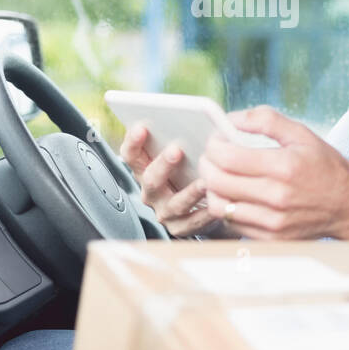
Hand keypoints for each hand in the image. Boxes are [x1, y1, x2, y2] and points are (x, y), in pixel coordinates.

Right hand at [117, 122, 217, 237]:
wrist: (202, 206)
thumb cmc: (191, 172)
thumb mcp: (182, 155)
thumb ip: (182, 140)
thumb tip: (195, 121)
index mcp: (145, 169)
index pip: (131, 155)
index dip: (133, 142)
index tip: (142, 126)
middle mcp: (151, 192)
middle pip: (150, 179)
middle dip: (163, 164)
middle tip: (176, 149)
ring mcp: (164, 212)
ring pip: (175, 203)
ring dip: (189, 192)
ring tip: (204, 181)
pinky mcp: (181, 228)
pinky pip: (194, 221)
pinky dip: (206, 212)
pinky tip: (217, 202)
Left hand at [198, 105, 348, 239]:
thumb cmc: (326, 167)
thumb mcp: (302, 134)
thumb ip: (266, 120)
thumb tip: (231, 118)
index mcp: (284, 167)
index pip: (228, 157)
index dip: (214, 146)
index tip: (216, 140)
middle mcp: (277, 197)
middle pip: (218, 182)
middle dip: (207, 164)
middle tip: (212, 156)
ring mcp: (273, 222)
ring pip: (219, 206)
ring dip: (213, 188)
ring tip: (221, 176)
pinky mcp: (272, 238)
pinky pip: (233, 224)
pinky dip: (228, 207)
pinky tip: (236, 195)